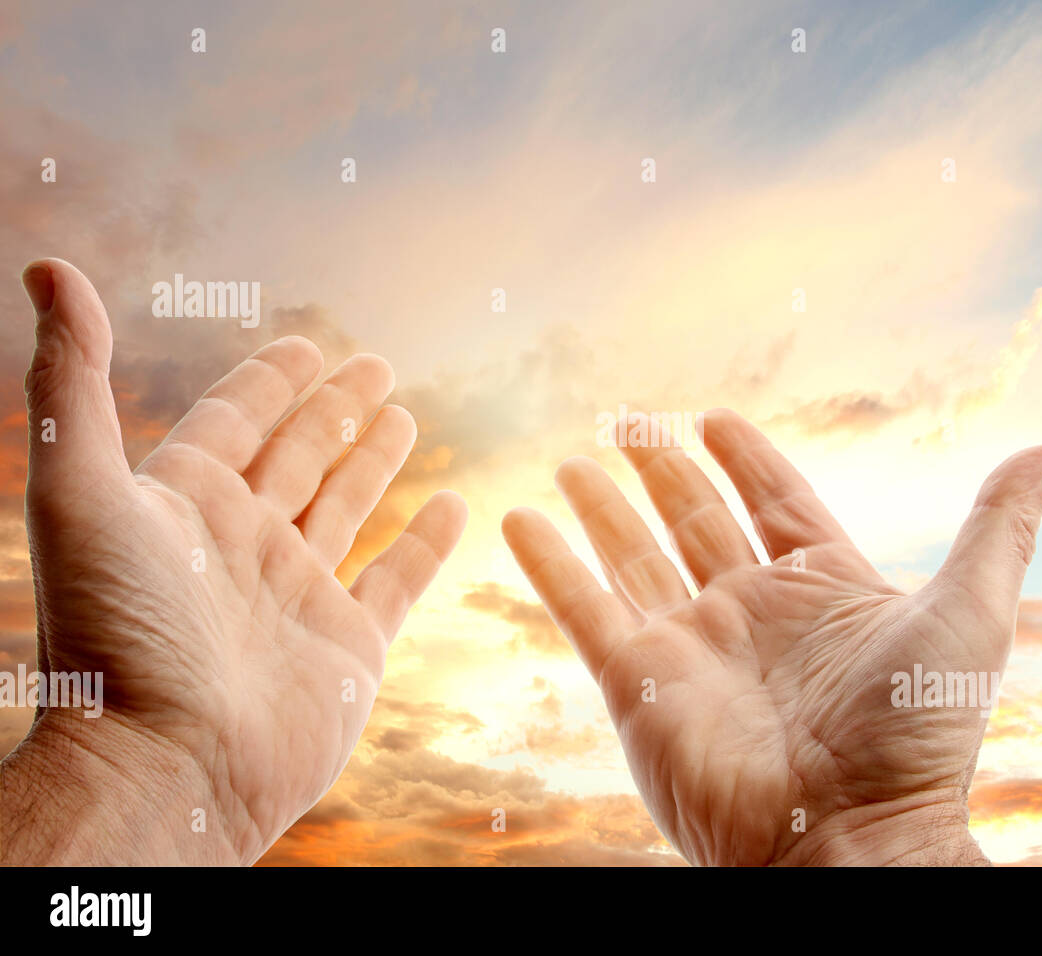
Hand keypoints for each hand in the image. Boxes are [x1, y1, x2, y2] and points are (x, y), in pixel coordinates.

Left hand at [0, 259, 465, 863]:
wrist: (166, 765)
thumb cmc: (115, 633)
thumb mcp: (81, 490)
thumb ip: (69, 382)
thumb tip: (48, 264)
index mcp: (185, 502)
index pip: (237, 418)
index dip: (270, 379)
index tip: (305, 345)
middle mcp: (242, 541)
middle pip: (299, 453)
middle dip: (334, 406)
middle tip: (374, 361)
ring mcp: (298, 592)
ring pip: (346, 506)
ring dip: (374, 461)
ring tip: (404, 414)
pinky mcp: (350, 645)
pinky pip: (398, 579)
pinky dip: (425, 542)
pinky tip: (452, 505)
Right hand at [503, 410, 1041, 864]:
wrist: (851, 840)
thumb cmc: (919, 734)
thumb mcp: (975, 609)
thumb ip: (1003, 524)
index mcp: (825, 591)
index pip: (776, 501)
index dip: (747, 459)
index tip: (714, 419)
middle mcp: (753, 615)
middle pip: (696, 522)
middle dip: (661, 471)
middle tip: (627, 423)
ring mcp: (692, 647)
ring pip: (633, 557)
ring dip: (601, 510)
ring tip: (571, 461)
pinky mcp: (638, 683)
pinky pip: (582, 608)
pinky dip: (549, 564)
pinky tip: (521, 519)